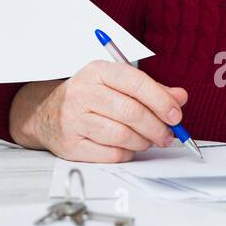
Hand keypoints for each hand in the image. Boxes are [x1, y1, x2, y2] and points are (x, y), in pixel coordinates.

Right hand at [11, 60, 188, 161]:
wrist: (45, 115)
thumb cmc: (88, 98)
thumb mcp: (116, 84)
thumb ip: (150, 89)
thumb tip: (179, 98)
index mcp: (97, 71)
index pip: (135, 82)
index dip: (161, 100)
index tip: (176, 115)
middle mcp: (82, 92)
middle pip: (131, 112)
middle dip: (157, 127)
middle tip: (168, 135)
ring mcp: (74, 119)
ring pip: (123, 135)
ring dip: (143, 142)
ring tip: (147, 140)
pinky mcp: (71, 144)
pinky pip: (111, 154)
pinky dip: (126, 153)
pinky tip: (127, 147)